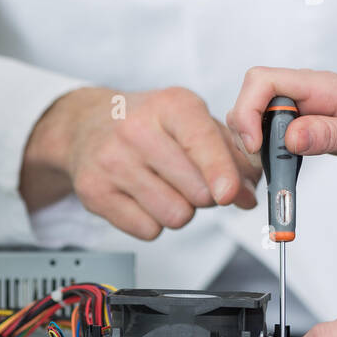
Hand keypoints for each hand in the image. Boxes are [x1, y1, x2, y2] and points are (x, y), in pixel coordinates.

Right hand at [20, 85, 261, 239]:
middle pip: (198, 191)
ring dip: (181, 210)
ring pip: (176, 215)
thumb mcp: (192, 121)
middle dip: (208, 195)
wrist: (87, 124)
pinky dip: (154, 222)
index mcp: (171, 105)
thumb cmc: (150, 124)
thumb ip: (231, 155)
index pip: (201, 141)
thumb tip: (249, 195)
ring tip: (165, 185)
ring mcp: (112, 161)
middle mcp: (137, 129)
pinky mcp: (94, 191)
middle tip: (191, 179)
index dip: (220, 170)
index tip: (229, 192)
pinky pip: (148, 230)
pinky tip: (142, 196)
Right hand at [227, 66, 336, 176]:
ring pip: (257, 114)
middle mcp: (306, 90)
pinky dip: (269, 150)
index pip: (263, 80)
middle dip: (247, 130)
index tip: (256, 145)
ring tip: (277, 169)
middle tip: (265, 163)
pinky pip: (272, 130)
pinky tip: (283, 168)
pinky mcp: (302, 121)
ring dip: (257, 142)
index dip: (247, 110)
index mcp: (321, 85)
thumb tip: (290, 137)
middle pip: (253, 97)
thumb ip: (332, 135)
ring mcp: (303, 105)